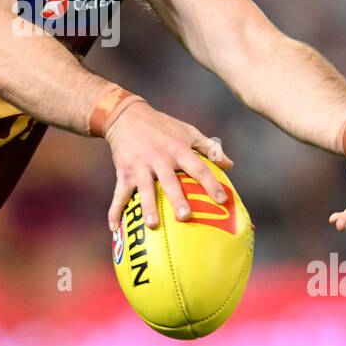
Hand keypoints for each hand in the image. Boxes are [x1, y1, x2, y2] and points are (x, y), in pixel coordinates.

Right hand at [105, 102, 232, 232]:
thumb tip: (230, 165)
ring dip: (148, 207)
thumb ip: (209, 148)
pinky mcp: (123, 172)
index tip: (222, 199)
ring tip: (152, 225)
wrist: (126, 116)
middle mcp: (159, 159)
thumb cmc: (163, 126)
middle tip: (185, 217)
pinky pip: (119, 194)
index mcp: (178, 149)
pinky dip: (115, 211)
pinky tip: (114, 228)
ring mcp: (140, 166)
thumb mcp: (188, 131)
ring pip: (145, 190)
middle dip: (177, 199)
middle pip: (170, 182)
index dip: (211, 184)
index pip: (198, 168)